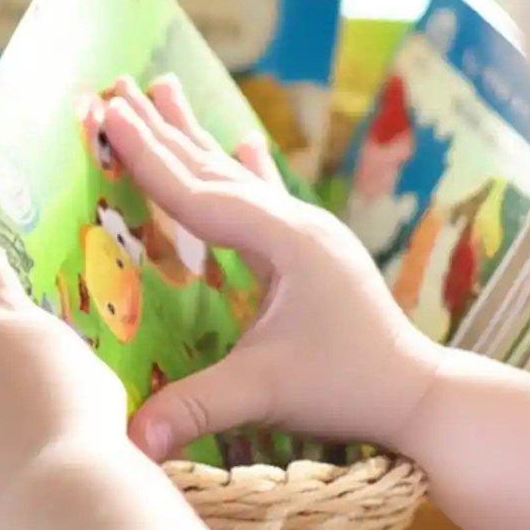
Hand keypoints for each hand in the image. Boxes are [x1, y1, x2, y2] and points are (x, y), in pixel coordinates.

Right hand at [100, 75, 444, 460]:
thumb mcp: (264, 394)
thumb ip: (195, 407)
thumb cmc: (346, 388)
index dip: (149, 158)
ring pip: (238, 174)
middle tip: (117, 91)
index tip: (110, 118)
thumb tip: (127, 440)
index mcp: (286, 242)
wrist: (419, 394)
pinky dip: (246, 165)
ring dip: (196, 136)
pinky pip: (267, 194)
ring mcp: (308, 232)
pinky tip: (245, 139)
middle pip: (214, 168)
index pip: (200, 195)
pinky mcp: (312, 250)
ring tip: (164, 89)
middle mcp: (297, 224)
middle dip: (162, 130)